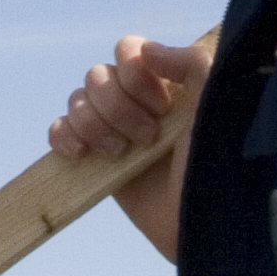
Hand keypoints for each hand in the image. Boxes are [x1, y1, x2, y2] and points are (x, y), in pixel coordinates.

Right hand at [48, 34, 209, 261]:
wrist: (200, 225)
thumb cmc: (216, 163)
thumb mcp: (216, 105)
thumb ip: (192, 62)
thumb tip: (145, 51)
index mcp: (169, 83)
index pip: (128, 51)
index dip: (135, 76)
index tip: (162, 106)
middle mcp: (140, 103)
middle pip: (98, 76)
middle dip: (117, 107)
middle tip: (148, 138)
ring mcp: (115, 130)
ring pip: (78, 101)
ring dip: (93, 124)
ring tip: (120, 153)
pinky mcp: (96, 160)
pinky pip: (60, 131)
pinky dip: (62, 136)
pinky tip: (80, 153)